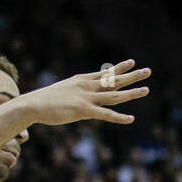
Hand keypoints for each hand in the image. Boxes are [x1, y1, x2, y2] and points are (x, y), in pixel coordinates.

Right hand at [24, 60, 150, 126]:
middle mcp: (87, 86)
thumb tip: (80, 103)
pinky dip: (119, 118)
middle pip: (114, 80)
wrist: (33, 105)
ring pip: (114, 95)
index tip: (132, 62)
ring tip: (146, 90)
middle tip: (148, 71)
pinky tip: (131, 119)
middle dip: (132, 76)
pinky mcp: (83, 110)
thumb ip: (75, 96)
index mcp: (82, 80)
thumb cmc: (45, 101)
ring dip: (131, 93)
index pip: (105, 74)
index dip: (119, 68)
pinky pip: (105, 114)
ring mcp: (86, 98)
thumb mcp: (63, 93)